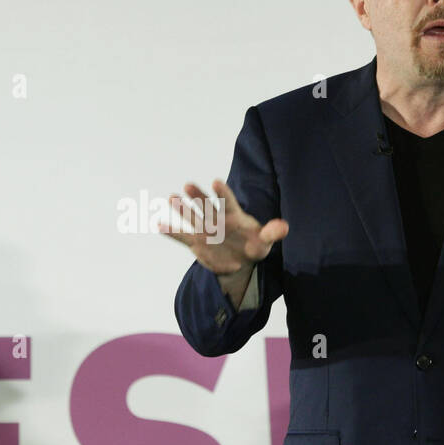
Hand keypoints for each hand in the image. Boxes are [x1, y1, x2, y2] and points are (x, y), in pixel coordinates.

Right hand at [159, 179, 288, 275]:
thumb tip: (284, 227)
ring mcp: (204, 230)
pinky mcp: (196, 243)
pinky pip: (181, 236)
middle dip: (197, 196)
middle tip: (188, 185)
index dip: (222, 192)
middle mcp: (216, 219)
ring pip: (191, 217)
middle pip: (206, 205)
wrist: (241, 262)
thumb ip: (272, 233)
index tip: (216, 182)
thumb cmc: (254, 246)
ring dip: (182, 209)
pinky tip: (160, 224)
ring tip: (172, 198)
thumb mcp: (266, 241)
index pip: (228, 201)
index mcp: (234, 215)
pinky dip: (171, 231)